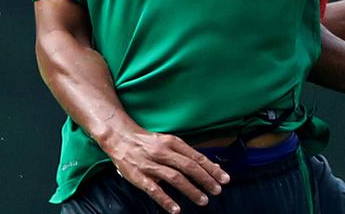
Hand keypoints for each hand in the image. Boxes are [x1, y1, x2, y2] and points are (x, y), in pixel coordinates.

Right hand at [104, 129, 229, 212]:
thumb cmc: (148, 142)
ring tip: (203, 200)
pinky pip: (154, 190)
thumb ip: (186, 154)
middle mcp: (163, 152)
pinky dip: (166, 200)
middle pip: (189, 167)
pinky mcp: (138, 176)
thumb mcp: (169, 142)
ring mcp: (150, 164)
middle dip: (205, 180)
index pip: (196, 156)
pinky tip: (176, 209)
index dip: (212, 168)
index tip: (224, 178)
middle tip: (217, 191)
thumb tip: (209, 166)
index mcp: (172, 142)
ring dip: (191, 190)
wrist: (120, 138)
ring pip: (175, 178)